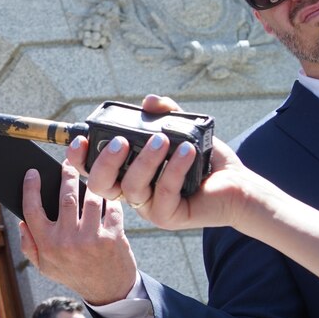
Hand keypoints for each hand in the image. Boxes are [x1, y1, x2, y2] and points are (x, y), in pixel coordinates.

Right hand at [18, 161, 135, 304]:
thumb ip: (29, 245)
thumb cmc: (74, 274)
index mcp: (47, 245)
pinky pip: (111, 208)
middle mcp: (68, 240)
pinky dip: (110, 200)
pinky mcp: (113, 237)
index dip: (30, 188)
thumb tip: (22, 222)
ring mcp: (92, 238)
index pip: (32, 209)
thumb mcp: (45, 267)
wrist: (109, 292)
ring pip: (90, 199)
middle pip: (65, 197)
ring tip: (90, 178)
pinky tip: (107, 196)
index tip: (32, 173)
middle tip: (67, 165)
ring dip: (90, 185)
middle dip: (65, 176)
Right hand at [70, 94, 258, 231]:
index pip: (93, 170)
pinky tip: (188, 151)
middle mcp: (133, 192)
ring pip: (131, 187)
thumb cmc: (207, 161)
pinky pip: (163, 192)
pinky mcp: (169, 217)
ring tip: (164, 140)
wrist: (239, 186)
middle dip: (105, 162)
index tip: (80, 140)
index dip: (79, 158)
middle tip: (121, 141)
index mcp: (127, 174)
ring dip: (146, 161)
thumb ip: (166, 114)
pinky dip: (174, 168)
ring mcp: (149, 207)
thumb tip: (149, 100)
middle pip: (100, 185)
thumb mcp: (184, 131)